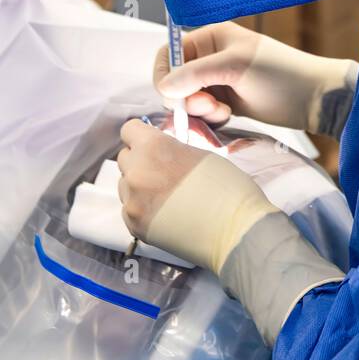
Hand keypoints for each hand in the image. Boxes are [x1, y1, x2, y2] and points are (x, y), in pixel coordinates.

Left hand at [117, 117, 275, 273]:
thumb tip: (162, 154)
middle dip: (140, 161)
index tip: (151, 143)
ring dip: (139, 186)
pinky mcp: (133, 226)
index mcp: (154, 146)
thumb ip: (173, 150)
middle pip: (125, 158)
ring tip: (166, 196)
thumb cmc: (226, 187)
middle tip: (163, 172)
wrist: (232, 229)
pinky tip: (166, 213)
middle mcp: (136, 171)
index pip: (129, 130)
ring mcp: (132, 201)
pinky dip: (142, 209)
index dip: (141, 135)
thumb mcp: (201, 154)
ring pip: (125, 185)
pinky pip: (129, 209)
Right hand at [154, 21, 358, 136]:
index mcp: (211, 37)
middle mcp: (211, 57)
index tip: (175, 95)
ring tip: (223, 111)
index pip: (169, 53)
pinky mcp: (226, 102)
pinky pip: (202, 113)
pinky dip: (208, 119)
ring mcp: (218, 81)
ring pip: (187, 100)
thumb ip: (196, 74)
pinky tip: (228, 116)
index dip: (166, 75)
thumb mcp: (235, 66)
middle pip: (175, 80)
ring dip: (199, 111)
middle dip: (186, 97)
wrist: (313, 98)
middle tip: (209, 105)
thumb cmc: (280, 73)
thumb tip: (162, 86)